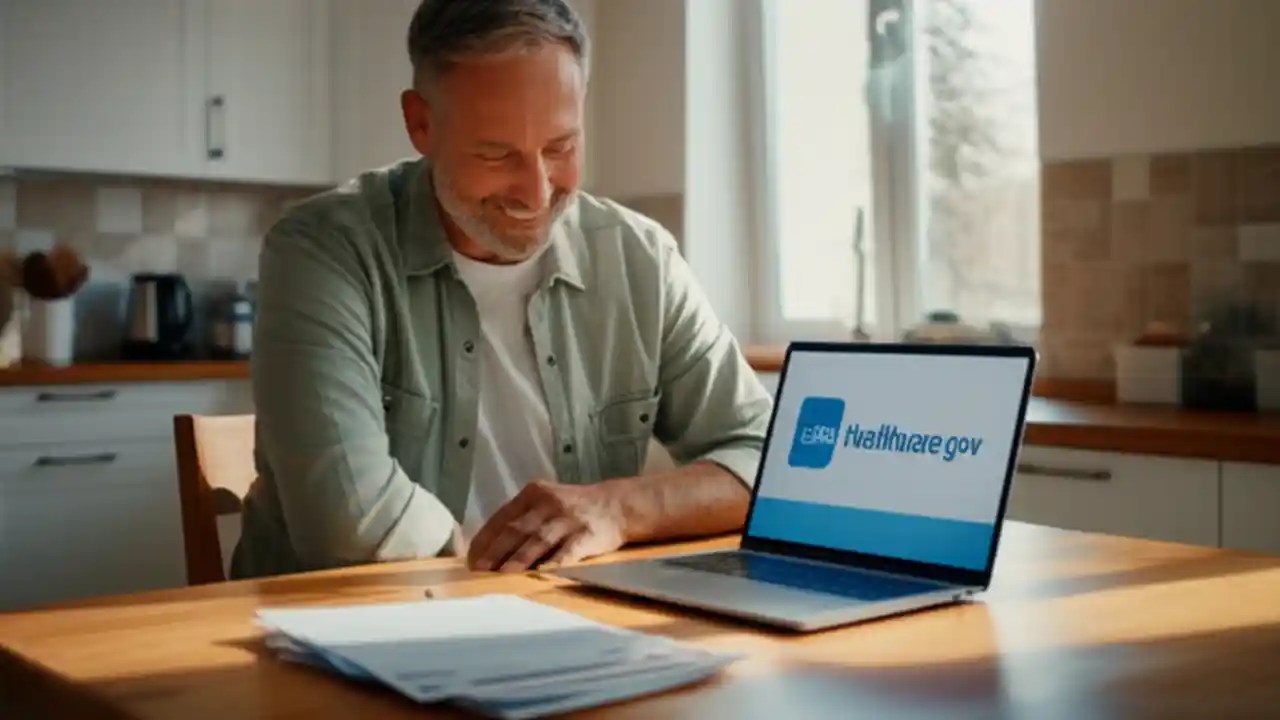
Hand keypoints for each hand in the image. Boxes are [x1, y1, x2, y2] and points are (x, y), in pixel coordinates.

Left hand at [466, 480, 627, 572]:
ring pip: (538, 540)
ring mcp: (568, 519)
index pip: (503, 517)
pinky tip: (539, 575)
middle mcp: (549, 503)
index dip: (485, 539)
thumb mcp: (547, 502)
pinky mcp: (587, 535)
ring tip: (501, 575)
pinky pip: (566, 552)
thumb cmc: (575, 508)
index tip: (470, 558)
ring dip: (518, 559)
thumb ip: (523, 518)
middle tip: (479, 571)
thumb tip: (489, 547)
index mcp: (534, 493)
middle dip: (495, 551)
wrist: (618, 505)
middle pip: (517, 529)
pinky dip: (552, 563)